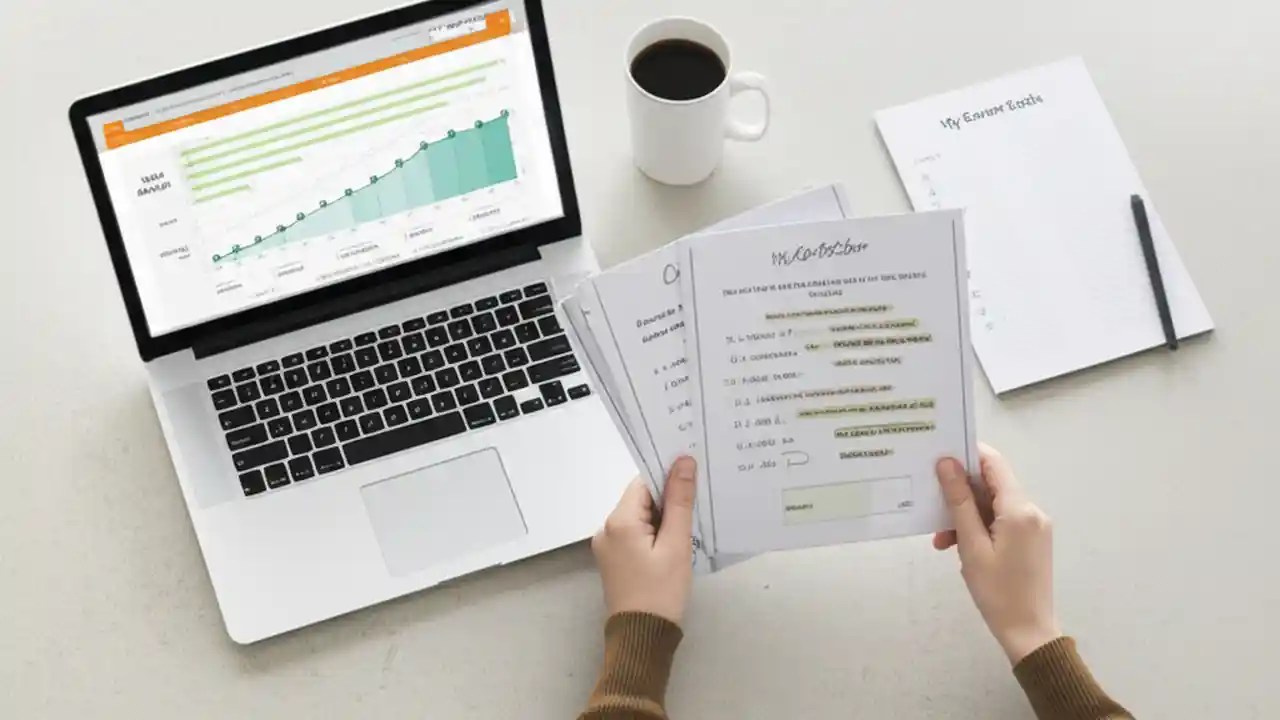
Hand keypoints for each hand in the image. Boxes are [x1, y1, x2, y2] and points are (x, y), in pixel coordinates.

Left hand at [591, 457, 697, 624]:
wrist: (642, 638)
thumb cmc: (661, 591)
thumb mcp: (676, 544)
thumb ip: (680, 501)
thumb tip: (684, 461)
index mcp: (618, 521)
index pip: (644, 483)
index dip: (668, 477)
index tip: (694, 478)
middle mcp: (606, 529)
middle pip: (641, 499)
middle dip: (668, 500)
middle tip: (699, 503)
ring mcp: (607, 546)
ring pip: (640, 517)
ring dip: (663, 519)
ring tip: (691, 525)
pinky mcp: (614, 560)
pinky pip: (635, 535)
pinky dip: (654, 534)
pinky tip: (675, 543)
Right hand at [934, 444, 1061, 664]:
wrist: (1028, 632)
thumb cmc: (997, 591)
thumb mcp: (971, 546)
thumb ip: (959, 502)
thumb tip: (946, 463)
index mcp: (1019, 509)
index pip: (994, 464)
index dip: (967, 453)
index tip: (938, 454)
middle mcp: (1032, 511)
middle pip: (992, 485)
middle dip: (959, 493)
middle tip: (930, 503)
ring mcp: (1034, 526)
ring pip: (992, 506)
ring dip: (965, 515)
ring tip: (942, 539)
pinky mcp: (1031, 540)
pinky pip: (1000, 521)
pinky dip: (978, 528)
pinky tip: (958, 546)